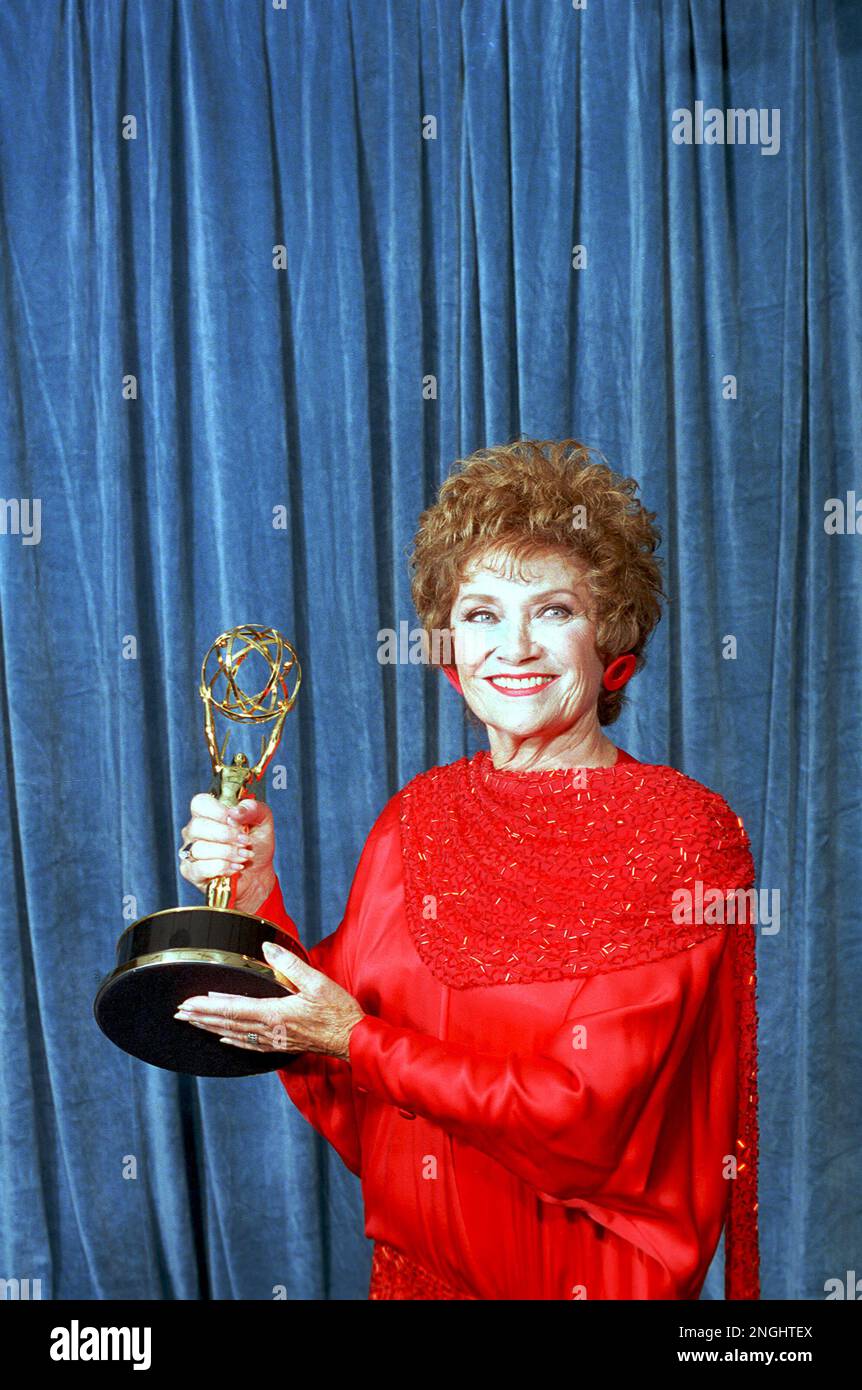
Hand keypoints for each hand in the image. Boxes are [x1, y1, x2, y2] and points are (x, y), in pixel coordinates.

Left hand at [174, 940, 365, 1060]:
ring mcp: (274, 1040)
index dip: (209, 1005)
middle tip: (179, 1013)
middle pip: (228, 1023)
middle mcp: (270, 1030)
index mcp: (276, 1013)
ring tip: (192, 1022)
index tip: (190, 1002)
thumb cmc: (338, 1011)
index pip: (234, 1009)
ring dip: (211, 1028)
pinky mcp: (280, 1045)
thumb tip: (267, 948)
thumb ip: (290, 965)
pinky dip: (231, 1040)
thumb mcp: (317, 981)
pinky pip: (249, 1045)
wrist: (353, 1039)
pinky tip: (222, 1038)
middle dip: (202, 1017)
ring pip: (234, 1035)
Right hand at [178, 791, 275, 913]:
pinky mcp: (191, 872)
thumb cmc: (257, 844)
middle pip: (197, 826)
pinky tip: (235, 867)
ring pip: (199, 848)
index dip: (218, 811)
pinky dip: (221, 867)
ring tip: (244, 856)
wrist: (259, 874)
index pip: (200, 803)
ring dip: (227, 853)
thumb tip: (235, 811)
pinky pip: (199, 868)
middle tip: (245, 841)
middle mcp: (195, 831)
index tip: (236, 822)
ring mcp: (191, 851)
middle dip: (225, 835)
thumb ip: (252, 809)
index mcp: (210, 814)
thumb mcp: (263, 821)